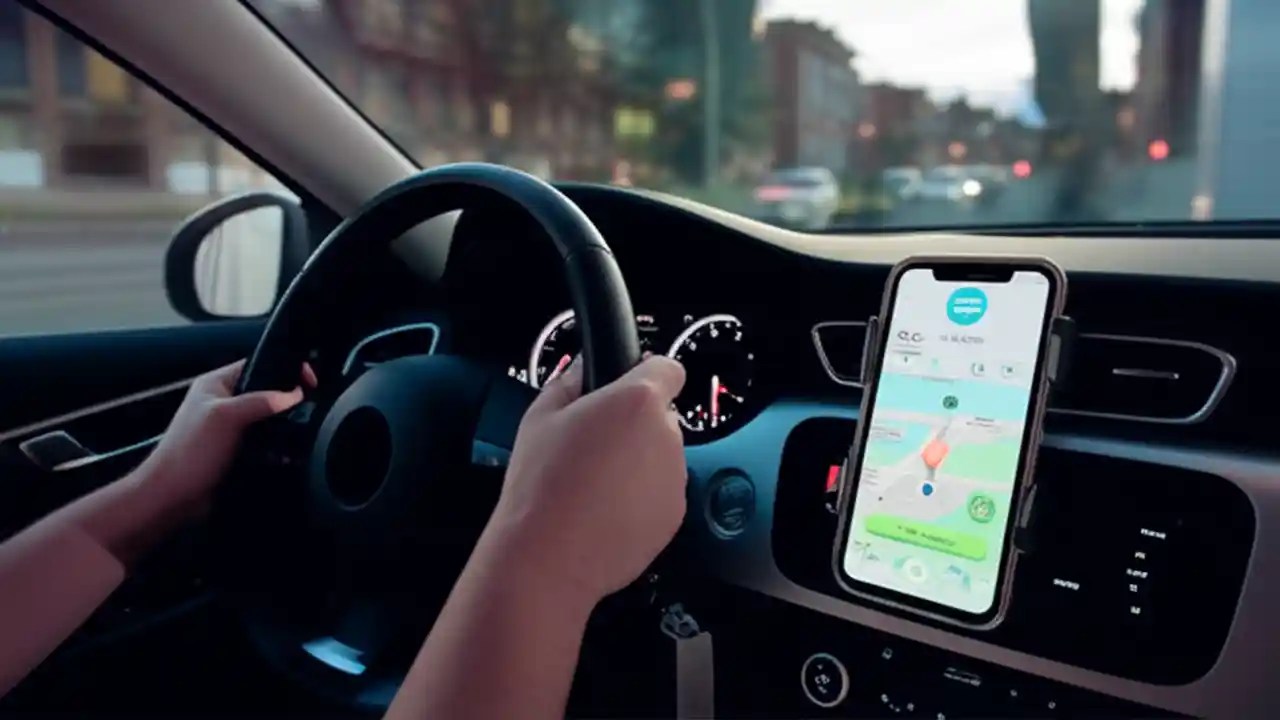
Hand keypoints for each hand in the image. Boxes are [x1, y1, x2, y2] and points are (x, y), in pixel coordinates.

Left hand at [138, 360, 313, 519]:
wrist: (172, 496)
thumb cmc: (190, 452)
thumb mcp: (226, 417)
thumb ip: (261, 401)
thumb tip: (295, 393)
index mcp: (216, 384)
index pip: (257, 364)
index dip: (283, 366)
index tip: (308, 378)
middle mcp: (224, 402)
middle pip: (265, 391)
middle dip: (287, 398)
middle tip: (310, 406)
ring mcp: (230, 428)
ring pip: (268, 418)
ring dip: (284, 424)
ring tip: (303, 428)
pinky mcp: (236, 450)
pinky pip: (265, 441)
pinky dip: (278, 444)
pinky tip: (290, 450)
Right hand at [484, 356, 686, 605]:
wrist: (548, 556)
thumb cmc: (540, 485)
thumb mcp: (540, 417)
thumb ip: (569, 382)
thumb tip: (582, 369)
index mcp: (637, 402)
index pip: (668, 368)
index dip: (647, 374)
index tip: (628, 386)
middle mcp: (667, 437)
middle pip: (662, 416)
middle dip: (636, 424)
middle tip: (595, 443)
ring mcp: (675, 479)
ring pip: (662, 456)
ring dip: (640, 462)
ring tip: (595, 484)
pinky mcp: (674, 516)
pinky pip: (662, 493)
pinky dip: (642, 497)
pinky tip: (604, 510)